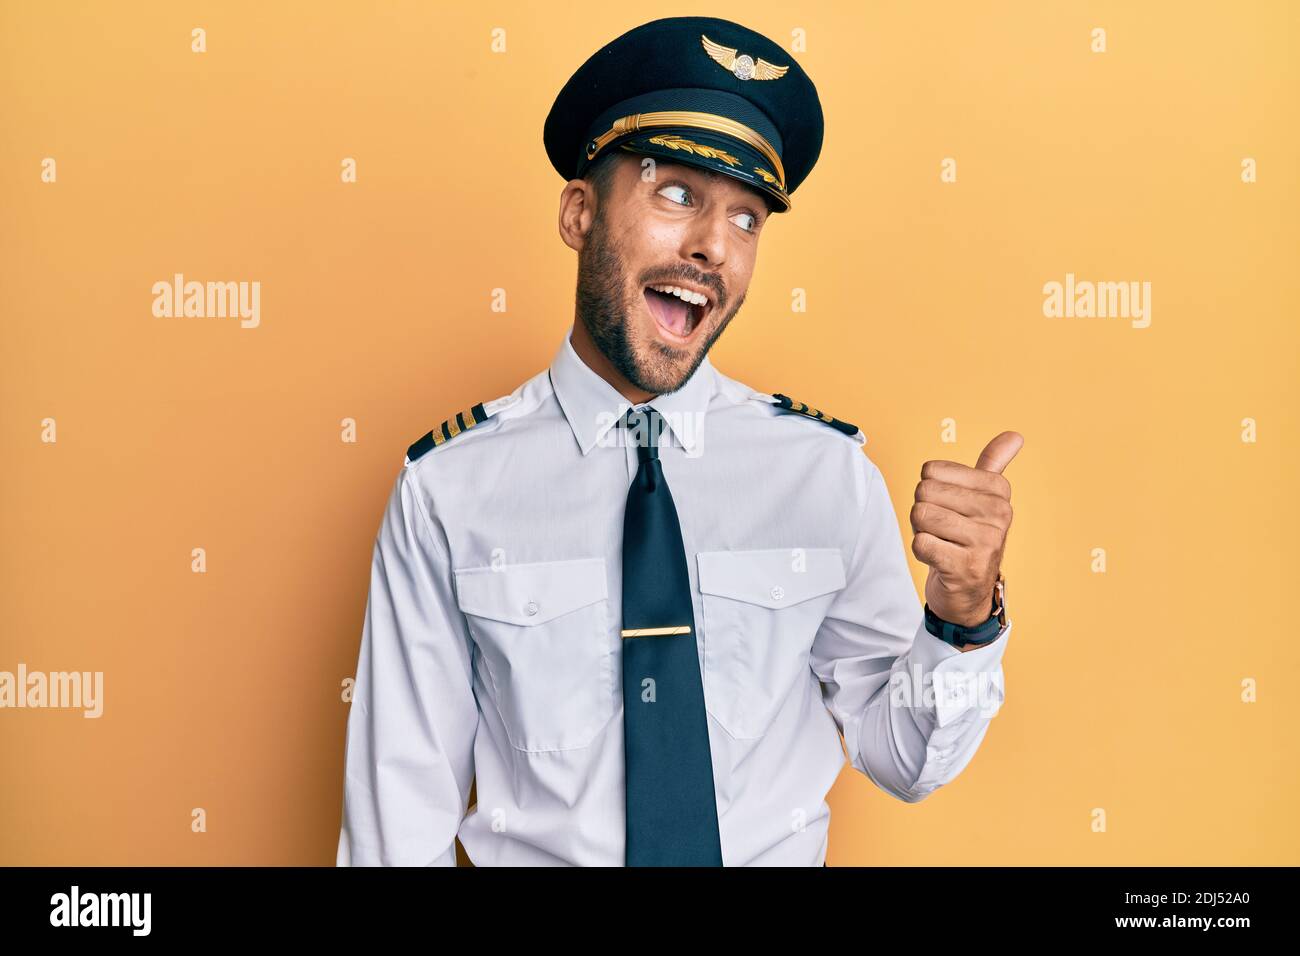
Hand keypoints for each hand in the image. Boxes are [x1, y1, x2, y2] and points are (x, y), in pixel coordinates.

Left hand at [910, 431, 1021, 627]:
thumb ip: (993, 464)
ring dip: (922, 532)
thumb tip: (1015, 435)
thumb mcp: (982, 498)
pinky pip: (921, 544)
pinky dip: (923, 552)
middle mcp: (998, 513)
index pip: (931, 470)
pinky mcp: (966, 567)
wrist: (969, 592)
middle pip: (924, 492)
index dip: (930, 491)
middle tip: (942, 529)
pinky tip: (941, 559)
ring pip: (921, 516)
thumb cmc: (967, 537)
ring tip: (943, 543)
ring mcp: (985, 541)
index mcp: (998, 490)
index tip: (950, 509)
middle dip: (923, 512)